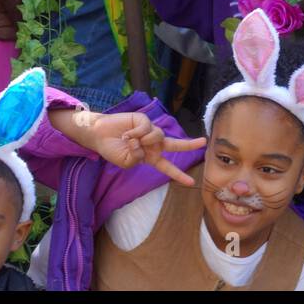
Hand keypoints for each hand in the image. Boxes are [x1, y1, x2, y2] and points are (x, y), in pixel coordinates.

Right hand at [83, 111, 205, 182]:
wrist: (100, 135)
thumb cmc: (113, 150)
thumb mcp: (126, 162)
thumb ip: (137, 158)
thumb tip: (143, 145)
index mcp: (150, 157)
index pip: (167, 167)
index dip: (178, 175)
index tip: (192, 183)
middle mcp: (153, 144)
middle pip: (175, 145)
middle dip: (189, 144)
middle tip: (204, 143)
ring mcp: (149, 131)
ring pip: (157, 136)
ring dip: (142, 140)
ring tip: (128, 141)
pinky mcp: (144, 120)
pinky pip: (146, 128)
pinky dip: (135, 133)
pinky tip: (126, 134)